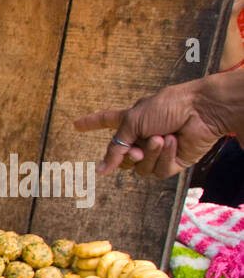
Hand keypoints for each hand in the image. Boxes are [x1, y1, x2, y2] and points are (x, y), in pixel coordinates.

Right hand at [74, 76, 226, 177]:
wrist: (201, 111)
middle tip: (136, 149)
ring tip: (162, 138)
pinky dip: (164, 157)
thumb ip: (115, 147)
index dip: (91, 123)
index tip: (76, 124)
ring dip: (149, 154)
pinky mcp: (173, 162)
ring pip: (139, 168)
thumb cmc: (168, 106)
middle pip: (122, 157)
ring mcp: (157, 151)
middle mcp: (143, 136)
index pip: (106, 122)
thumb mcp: (132, 121)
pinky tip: (174, 142)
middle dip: (127, 155)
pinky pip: (158, 171)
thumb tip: (100, 171)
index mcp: (132, 120)